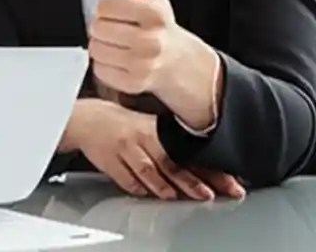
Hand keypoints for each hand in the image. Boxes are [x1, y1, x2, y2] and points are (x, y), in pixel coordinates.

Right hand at [62, 100, 244, 200]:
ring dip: (164, 185)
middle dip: (192, 181)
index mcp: (158, 129)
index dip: (210, 168)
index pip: (189, 152)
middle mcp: (144, 137)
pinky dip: (137, 187)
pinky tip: (148, 194)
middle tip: (208, 194)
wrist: (87, 119)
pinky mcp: (109, 160)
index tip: (228, 181)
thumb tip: (203, 167)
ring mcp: (126, 148)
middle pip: (172, 162)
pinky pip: (126, 178)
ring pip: (148, 170)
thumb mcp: (150, 127)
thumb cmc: (123, 125)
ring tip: (178, 196)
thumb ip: (172, 146)